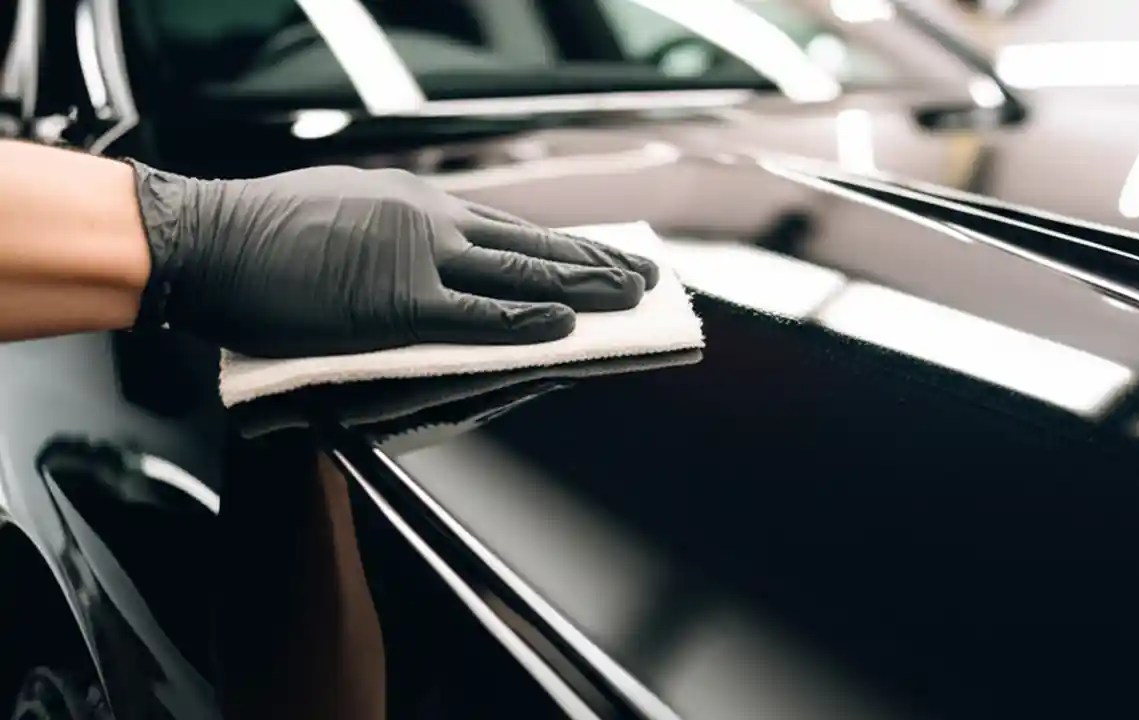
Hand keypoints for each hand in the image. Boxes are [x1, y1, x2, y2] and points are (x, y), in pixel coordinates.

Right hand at [129, 162, 658, 357]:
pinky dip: (525, 321)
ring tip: (632, 298)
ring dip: (581, 287)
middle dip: (594, 263)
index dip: (561, 245)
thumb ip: (397, 239)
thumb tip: (436, 260)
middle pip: (531, 245)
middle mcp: (428, 221)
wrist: (204, 240)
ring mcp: (416, 258)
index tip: (601, 253)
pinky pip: (476, 315)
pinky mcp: (396, 301)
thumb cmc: (261, 237)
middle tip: (645, 275)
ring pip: (519, 274)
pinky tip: (566, 327)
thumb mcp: (344, 212)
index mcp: (416, 204)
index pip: (509, 227)